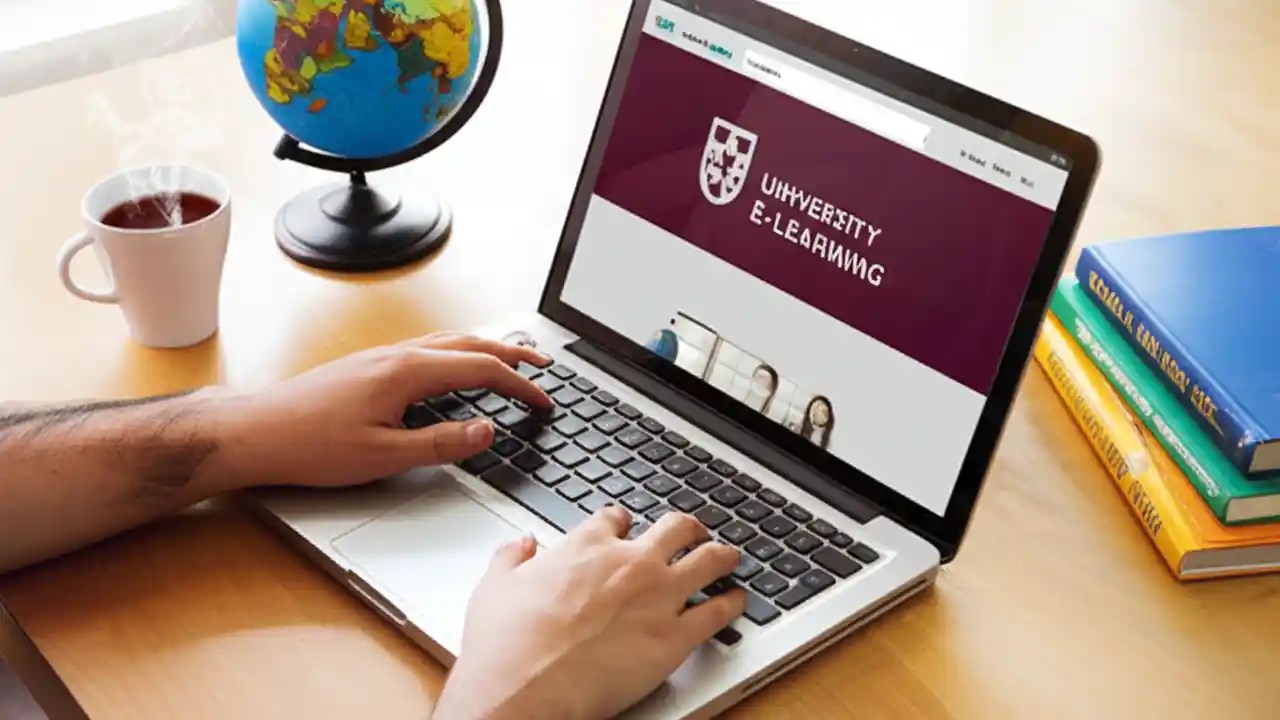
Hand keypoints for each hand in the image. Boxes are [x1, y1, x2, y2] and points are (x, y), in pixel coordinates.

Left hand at [215, 332, 551, 487]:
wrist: (256, 432)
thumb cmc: (311, 446)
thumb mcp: (384, 456)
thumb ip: (441, 443)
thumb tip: (487, 431)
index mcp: (407, 372)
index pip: (481, 370)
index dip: (519, 386)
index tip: (543, 400)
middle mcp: (398, 355)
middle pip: (470, 344)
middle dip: (512, 355)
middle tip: (543, 366)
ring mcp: (382, 356)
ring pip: (449, 341)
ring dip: (486, 349)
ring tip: (510, 360)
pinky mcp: (369, 365)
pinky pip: (429, 348)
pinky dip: (459, 352)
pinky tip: (456, 368)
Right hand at [433, 507, 747, 719]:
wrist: (524, 688)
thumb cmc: (507, 645)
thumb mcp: (495, 587)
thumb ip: (512, 558)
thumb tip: (522, 545)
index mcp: (587, 546)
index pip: (616, 519)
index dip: (624, 524)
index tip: (626, 530)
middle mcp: (630, 563)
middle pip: (674, 527)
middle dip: (686, 528)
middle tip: (691, 532)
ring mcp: (658, 596)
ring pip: (708, 559)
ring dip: (722, 554)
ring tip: (730, 555)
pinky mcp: (675, 638)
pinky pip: (718, 612)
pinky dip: (732, 603)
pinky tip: (737, 601)